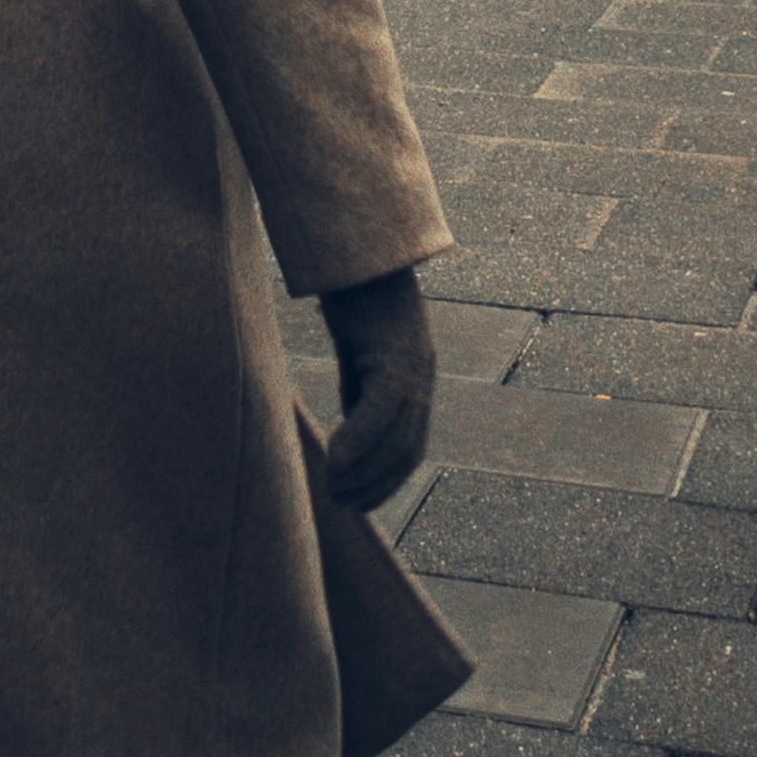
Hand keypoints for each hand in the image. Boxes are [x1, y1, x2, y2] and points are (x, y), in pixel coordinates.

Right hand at [321, 269, 435, 508]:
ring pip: (396, 438)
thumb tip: (353, 432)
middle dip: (377, 486)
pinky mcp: (393, 356)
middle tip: (344, 506)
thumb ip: (362, 390)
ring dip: (364, 472)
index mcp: (416, 379)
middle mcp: (422, 377)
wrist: (357, 250)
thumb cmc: (354, 295)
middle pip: (407, 450)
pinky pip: (379, 412)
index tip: (360, 502)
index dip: (388, 480)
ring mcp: (412, 367)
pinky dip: (358, 442)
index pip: (410, 446)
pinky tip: (334, 462)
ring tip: (333, 491)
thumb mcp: (358, 354)